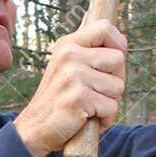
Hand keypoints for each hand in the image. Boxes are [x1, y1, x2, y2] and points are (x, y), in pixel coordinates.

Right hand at [14, 18, 126, 156]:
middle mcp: (69, 55)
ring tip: (89, 107)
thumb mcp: (68, 69)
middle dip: (116, 80)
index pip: (105, 27)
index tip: (111, 64)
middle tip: (96, 93)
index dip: (118, 45)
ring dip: (110, 102)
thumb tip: (121, 49)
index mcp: (68, 45)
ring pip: (118, 86)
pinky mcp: (79, 97)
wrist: (34, 129)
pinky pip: (111, 107)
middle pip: (118, 59)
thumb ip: (90, 56)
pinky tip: (87, 119)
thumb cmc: (58, 101)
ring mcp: (73, 75)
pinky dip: (105, 119)